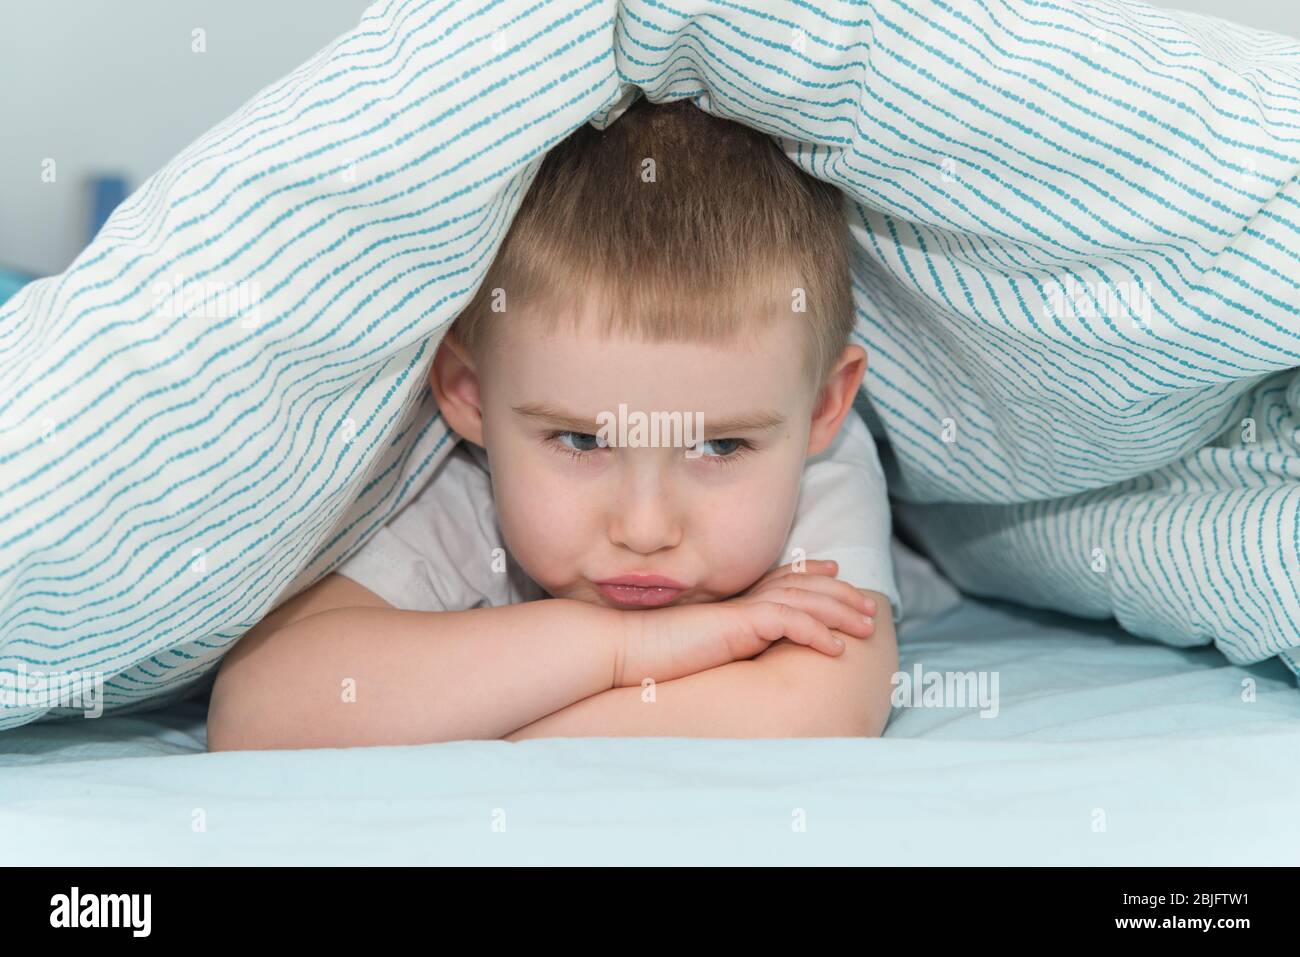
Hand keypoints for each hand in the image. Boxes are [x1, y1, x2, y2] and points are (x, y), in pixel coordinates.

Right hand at [613, 559, 876, 686]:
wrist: (624, 648)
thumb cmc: (651, 652)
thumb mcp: (696, 643)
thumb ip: (719, 638)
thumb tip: (734, 646)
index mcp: (733, 602)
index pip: (781, 580)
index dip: (814, 574)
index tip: (837, 571)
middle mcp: (741, 599)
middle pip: (802, 586)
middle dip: (841, 594)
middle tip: (871, 606)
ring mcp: (740, 609)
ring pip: (803, 602)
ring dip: (840, 613)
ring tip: (867, 626)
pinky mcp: (738, 623)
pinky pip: (787, 623)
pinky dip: (815, 632)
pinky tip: (835, 648)